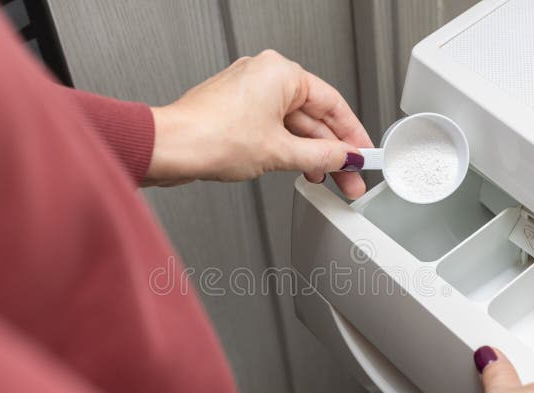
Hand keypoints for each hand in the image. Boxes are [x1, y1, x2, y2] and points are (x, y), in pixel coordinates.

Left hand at [145, 50, 371, 198]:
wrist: (170, 148)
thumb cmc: (211, 137)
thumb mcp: (280, 152)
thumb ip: (321, 157)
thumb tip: (343, 158)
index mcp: (281, 73)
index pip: (333, 103)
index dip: (353, 134)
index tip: (363, 154)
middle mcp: (265, 76)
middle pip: (313, 116)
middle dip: (332, 151)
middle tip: (348, 177)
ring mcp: (248, 93)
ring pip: (293, 125)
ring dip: (311, 154)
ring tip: (326, 178)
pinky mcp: (236, 111)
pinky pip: (273, 129)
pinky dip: (288, 149)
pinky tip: (299, 168)